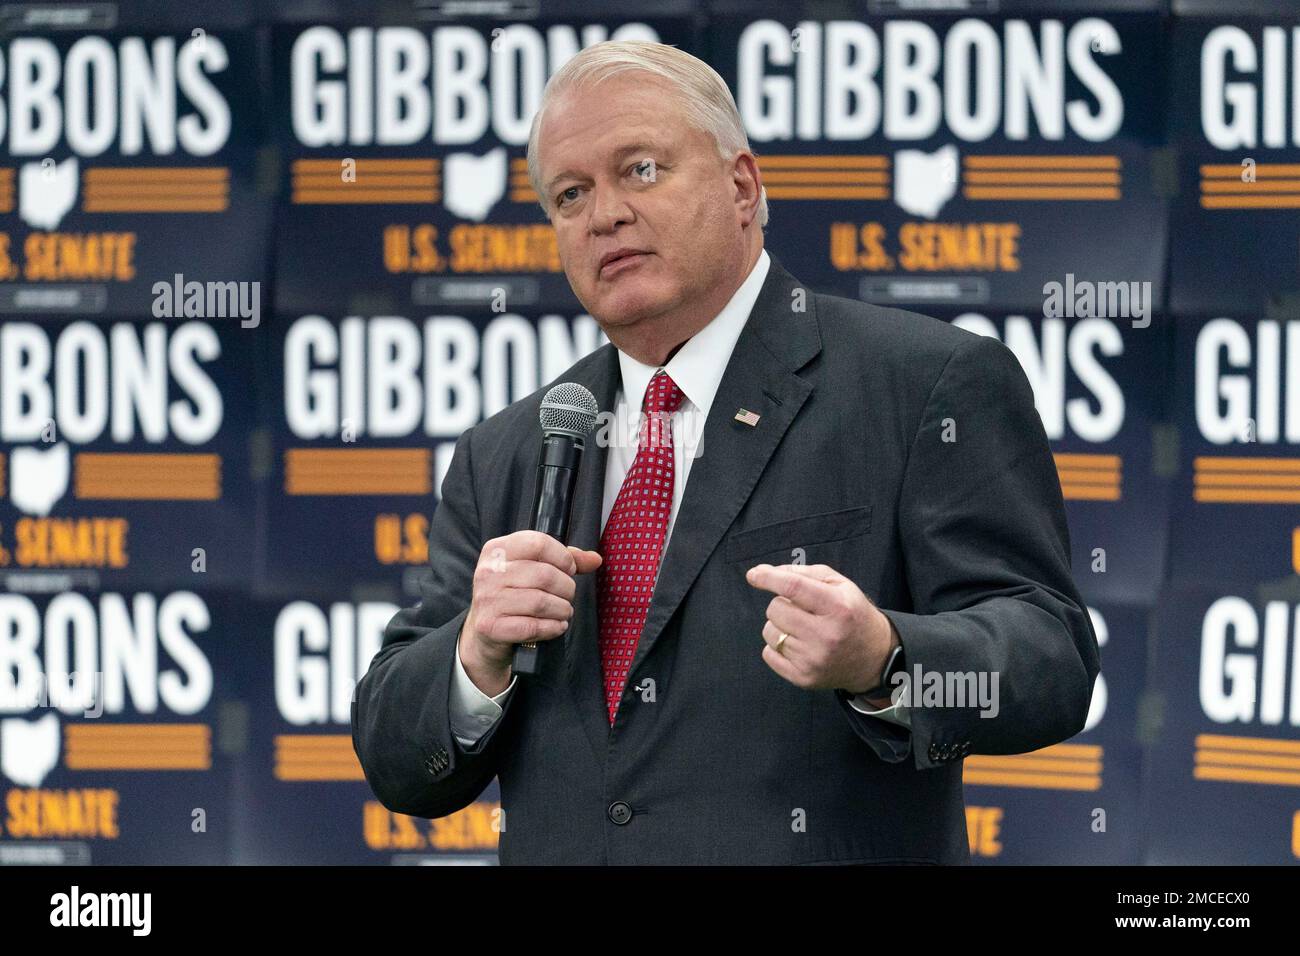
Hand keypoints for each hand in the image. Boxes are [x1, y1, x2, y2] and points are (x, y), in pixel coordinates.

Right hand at [460, 531, 601, 694]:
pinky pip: (532, 626)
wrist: (484, 632)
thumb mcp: (531, 569)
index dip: (563, 558)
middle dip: (566, 588)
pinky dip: (552, 628)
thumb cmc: (513, 594)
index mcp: (497, 549)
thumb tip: (595, 559)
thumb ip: (564, 560)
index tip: (569, 570)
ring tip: (563, 611)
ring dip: (562, 609)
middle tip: (567, 595)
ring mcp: (488, 599)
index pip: (539, 543)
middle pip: (544, 574)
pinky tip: (556, 626)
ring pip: (540, 602)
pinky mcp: (491, 626)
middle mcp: (489, 572)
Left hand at [744, 563, 895, 694]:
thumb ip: (803, 574)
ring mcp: (814, 660)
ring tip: (802, 629)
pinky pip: (768, 654)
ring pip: (770, 632)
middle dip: (782, 605)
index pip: (793, 587)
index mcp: (838, 607)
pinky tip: (799, 646)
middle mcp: (826, 635)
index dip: (769, 578)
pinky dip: (778, 647)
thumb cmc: (851, 613)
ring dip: (780, 626)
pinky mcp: (804, 678)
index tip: (753, 574)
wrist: (874, 658)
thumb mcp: (839, 585)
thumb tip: (761, 572)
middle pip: (775, 610)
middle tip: (801, 611)